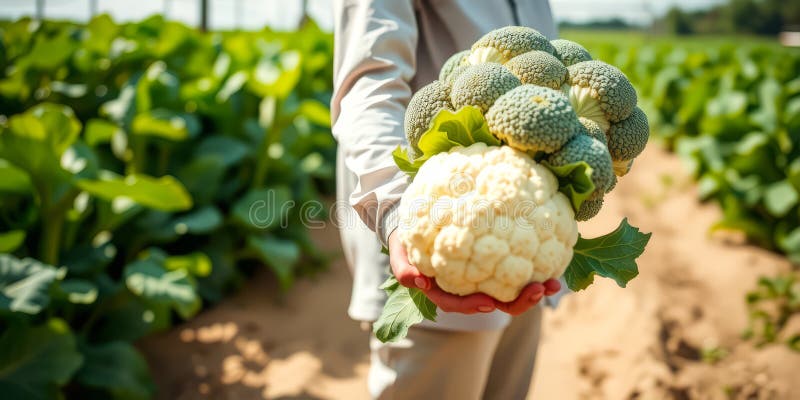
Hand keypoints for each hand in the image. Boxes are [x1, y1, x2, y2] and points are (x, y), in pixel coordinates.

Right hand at [388, 230, 561, 315]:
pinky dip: (535, 269)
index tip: (490, 302)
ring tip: (554, 283)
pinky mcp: (496, 262)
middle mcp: (467, 288)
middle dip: (519, 302)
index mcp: (445, 290)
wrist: (417, 220)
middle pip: (494, 302)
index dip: (474, 306)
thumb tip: (418, 281)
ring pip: (511, 291)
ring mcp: (483, 277)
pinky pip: (516, 270)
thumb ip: (404, 268)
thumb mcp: (400, 251)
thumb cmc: (408, 239)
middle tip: (540, 290)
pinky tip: (553, 265)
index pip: (460, 304)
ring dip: (534, 290)